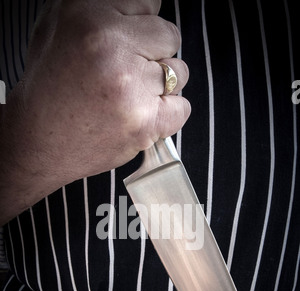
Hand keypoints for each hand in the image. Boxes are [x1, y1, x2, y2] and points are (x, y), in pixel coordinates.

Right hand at [0, 0, 189, 224]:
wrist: (40, 140)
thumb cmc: (50, 85)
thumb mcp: (60, 26)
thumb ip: (104, 7)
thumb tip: (147, 6)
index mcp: (91, 19)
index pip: (149, 4)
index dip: (141, 27)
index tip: (132, 41)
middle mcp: (112, 50)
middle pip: (169, 37)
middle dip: (153, 52)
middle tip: (128, 71)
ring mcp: (131, 89)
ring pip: (178, 72)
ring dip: (162, 83)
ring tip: (131, 94)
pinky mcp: (144, 124)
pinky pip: (182, 109)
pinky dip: (170, 112)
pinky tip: (145, 113)